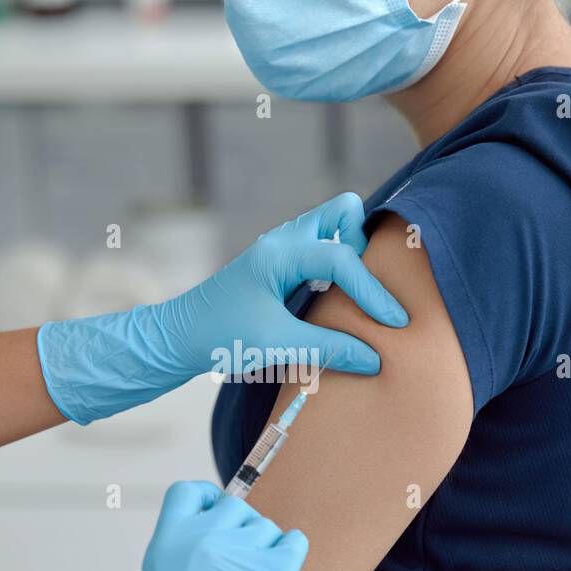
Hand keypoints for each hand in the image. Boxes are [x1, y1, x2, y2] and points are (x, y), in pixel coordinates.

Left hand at [36, 193, 408, 423]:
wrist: (175, 340)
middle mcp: (282, 241)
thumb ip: (328, 349)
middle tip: (365, 292)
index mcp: (279, 253)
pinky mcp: (279, 265)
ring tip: (356, 296)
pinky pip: (321, 247)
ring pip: (332, 225)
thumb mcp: (275, 346)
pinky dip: (338, 265)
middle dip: (364, 246)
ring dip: (352, 253)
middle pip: (342, 211)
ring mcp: (280, 249)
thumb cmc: (218, 338)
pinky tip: (338, 300)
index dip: (373, 291)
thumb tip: (376, 359)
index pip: (342, 256)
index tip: (395, 323)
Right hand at [74, 481, 306, 570]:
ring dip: (263, 552)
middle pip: (236, 508)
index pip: (192, 492)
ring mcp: (240, 554)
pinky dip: (290, 556)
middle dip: (239, 532)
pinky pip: (295, 544)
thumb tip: (213, 544)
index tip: (215, 519)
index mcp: (168, 539)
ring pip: (266, 529)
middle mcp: (204, 537)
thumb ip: (183, 557)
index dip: (207, 502)